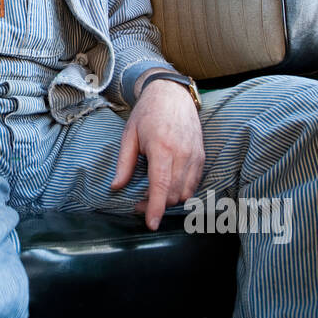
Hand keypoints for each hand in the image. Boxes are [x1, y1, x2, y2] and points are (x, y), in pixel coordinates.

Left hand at [109, 75, 204, 229]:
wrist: (172, 93)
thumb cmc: (148, 113)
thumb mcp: (129, 135)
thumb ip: (124, 164)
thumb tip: (116, 187)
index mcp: (162, 148)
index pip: (161, 186)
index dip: (156, 208)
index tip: (152, 224)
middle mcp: (182, 154)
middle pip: (173, 193)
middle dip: (157, 205)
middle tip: (138, 203)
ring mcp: (195, 156)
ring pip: (186, 192)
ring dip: (170, 200)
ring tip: (153, 194)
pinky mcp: (201, 156)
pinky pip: (194, 183)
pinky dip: (182, 191)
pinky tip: (168, 186)